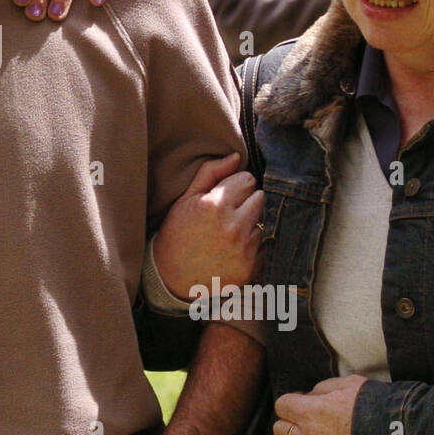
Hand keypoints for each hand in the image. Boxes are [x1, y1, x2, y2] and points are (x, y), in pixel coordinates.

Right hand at [153, 152, 263, 299]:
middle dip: (245, 201)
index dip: (234, 185)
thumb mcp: (186, 199)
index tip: (224, 195)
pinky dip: (251, 244)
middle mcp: (234, 226)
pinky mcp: (251, 266)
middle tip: (226, 213)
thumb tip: (236, 156)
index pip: (247, 179)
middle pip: (259, 197)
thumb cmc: (177, 233)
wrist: (171, 278)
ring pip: (262, 220)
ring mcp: (244, 248)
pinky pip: (263, 244)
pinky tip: (232, 249)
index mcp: (216, 205)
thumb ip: (211, 173)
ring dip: (249, 223)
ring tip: (228, 233)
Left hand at [273, 375, 366, 434]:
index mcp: (309, 412)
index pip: (282, 405)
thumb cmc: (377, 409)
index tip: (303, 401)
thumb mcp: (349, 384)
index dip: (292, 401)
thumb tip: (311, 395)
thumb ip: (323, 388)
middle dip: (291, 422)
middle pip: (280, 430)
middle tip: (308, 421)